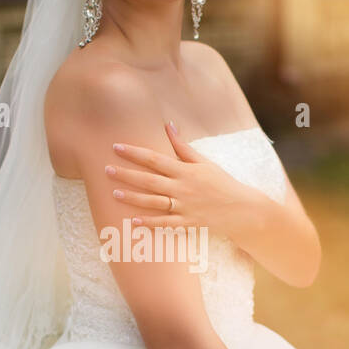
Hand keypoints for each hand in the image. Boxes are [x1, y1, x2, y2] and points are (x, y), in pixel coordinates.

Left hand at [105, 121, 249, 236]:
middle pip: (149, 180)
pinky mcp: (187, 223)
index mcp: (185, 171)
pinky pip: (166, 223)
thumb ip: (183, 146)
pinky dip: (150, 222)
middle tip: (106, 169)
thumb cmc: (221, 183)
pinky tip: (134, 221)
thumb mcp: (204, 162)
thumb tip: (169, 126)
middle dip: (126, 174)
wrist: (241, 209)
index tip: (116, 147)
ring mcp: (184, 207)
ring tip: (114, 193)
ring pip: (153, 202)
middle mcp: (182, 188)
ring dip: (133, 198)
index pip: (154, 159)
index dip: (134, 153)